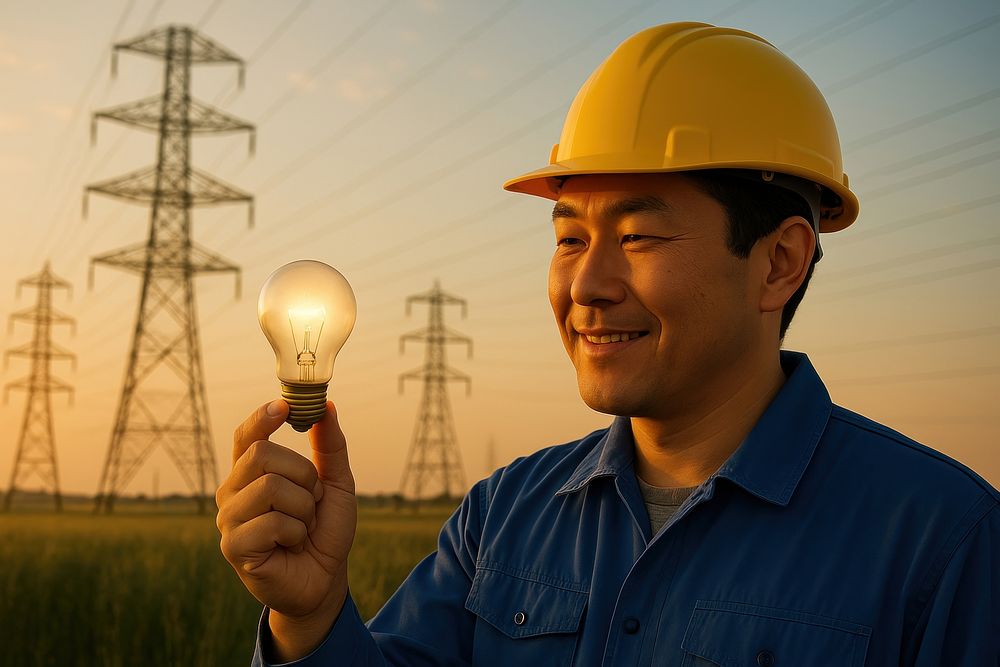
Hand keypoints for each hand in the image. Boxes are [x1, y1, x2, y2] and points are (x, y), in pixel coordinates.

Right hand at [216, 399, 356, 658]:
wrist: (325, 578)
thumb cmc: (324, 530)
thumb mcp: (336, 483)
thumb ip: (330, 447)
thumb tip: (326, 406)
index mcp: (252, 473)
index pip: (246, 436)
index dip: (261, 418)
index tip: (284, 407)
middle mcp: (233, 491)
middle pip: (262, 455)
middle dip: (303, 475)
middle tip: (311, 500)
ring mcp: (229, 519)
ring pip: (270, 487)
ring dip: (303, 507)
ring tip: (303, 525)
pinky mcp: (233, 547)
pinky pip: (273, 522)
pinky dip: (296, 531)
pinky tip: (292, 544)